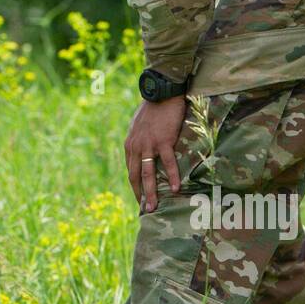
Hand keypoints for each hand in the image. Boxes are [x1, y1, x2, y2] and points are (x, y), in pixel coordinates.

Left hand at [124, 96, 185, 212]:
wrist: (162, 92)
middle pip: (136, 176)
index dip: (135, 187)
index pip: (130, 171)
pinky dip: (171, 177)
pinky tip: (175, 189)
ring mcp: (149, 144)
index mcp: (130, 145)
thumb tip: (143, 152)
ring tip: (155, 207)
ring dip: (151, 192)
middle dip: (140, 195)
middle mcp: (136, 147)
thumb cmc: (153, 109)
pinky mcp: (163, 141)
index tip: (139, 199)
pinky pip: (167, 163)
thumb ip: (139, 141)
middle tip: (146, 211)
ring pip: (148, 174)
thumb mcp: (139, 126)